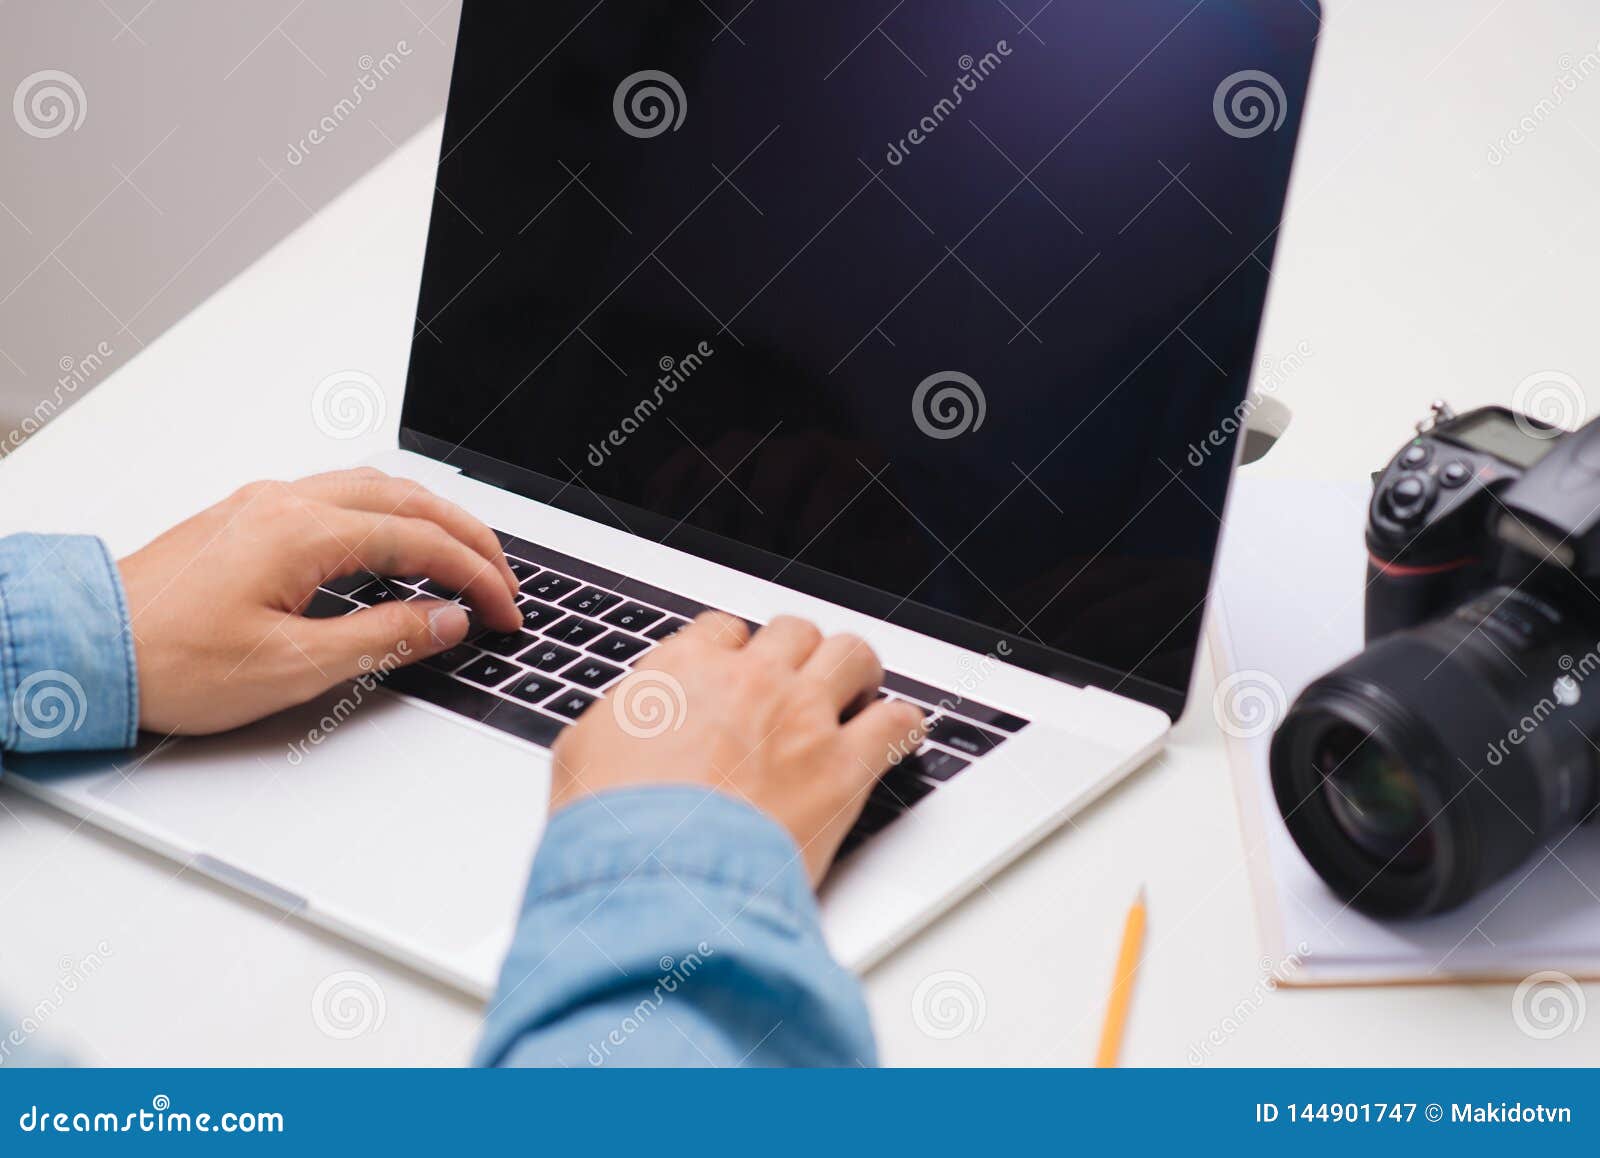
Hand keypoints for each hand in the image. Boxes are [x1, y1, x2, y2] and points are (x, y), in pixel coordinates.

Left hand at [118, 468, 520, 734]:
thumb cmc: (169, 659)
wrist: (84, 646)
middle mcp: (288, 503)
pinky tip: (394, 543)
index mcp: (305, 532)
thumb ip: (382, 639)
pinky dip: (389, 515)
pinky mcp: (247, 518)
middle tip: (504, 580)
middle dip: (469, 539)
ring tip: (464, 557)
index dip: (477, 578)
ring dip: (431, 519)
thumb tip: (446, 620)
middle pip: (409, 501)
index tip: (505, 611)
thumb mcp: (293, 666)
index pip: (422, 543)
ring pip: (376, 489)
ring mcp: (265, 503)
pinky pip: (340, 496)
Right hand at [550, 612, 924, 883]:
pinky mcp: (844, 767)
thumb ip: (616, 721)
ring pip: (850, 654)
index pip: (724, 631)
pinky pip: (898, 722)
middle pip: (793, 631)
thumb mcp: (582, 757)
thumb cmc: (613, 832)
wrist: (655, 881)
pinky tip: (894, 738)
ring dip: (854, 672)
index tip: (740, 675)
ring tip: (856, 695)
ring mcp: (802, 718)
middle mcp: (749, 680)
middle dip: (798, 655)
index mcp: (683, 670)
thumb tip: (625, 719)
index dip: (736, 654)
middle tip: (800, 684)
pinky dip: (901, 727)